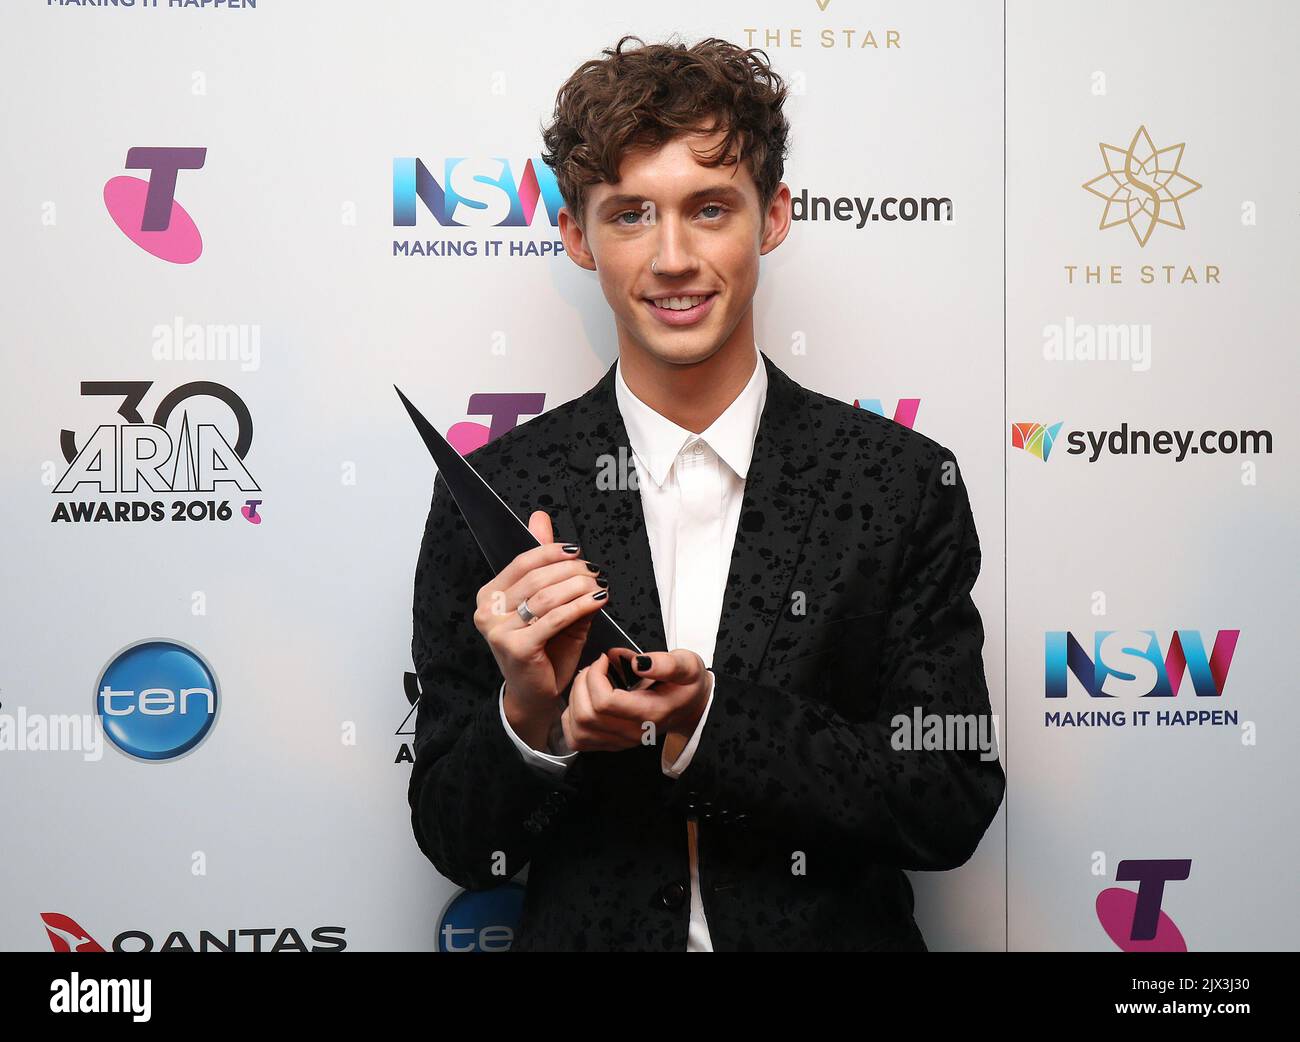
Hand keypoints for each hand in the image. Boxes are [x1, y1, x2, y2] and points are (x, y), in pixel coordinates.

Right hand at [475, 510, 608, 750]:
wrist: (535, 693)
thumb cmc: (542, 647)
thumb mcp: (544, 601)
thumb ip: (542, 562)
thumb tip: (540, 517)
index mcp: (489, 595)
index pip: (522, 562)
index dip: (551, 552)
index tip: (577, 552)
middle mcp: (487, 611)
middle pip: (537, 578)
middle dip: (571, 571)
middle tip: (595, 572)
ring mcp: (498, 630)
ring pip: (547, 596)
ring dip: (579, 587)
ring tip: (599, 585)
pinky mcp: (517, 647)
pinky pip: (555, 618)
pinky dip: (580, 606)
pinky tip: (597, 601)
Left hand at [560, 648, 710, 752]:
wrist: (691, 706)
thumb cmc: (686, 685)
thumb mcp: (687, 665)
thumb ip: (666, 663)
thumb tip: (638, 664)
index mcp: (650, 714)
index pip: (605, 702)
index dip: (596, 675)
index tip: (604, 658)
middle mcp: (633, 733)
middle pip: (586, 715)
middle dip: (582, 683)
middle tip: (595, 666)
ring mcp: (620, 742)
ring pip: (578, 729)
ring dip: (574, 699)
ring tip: (589, 681)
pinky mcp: (610, 743)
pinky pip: (577, 739)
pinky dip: (571, 717)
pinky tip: (583, 699)